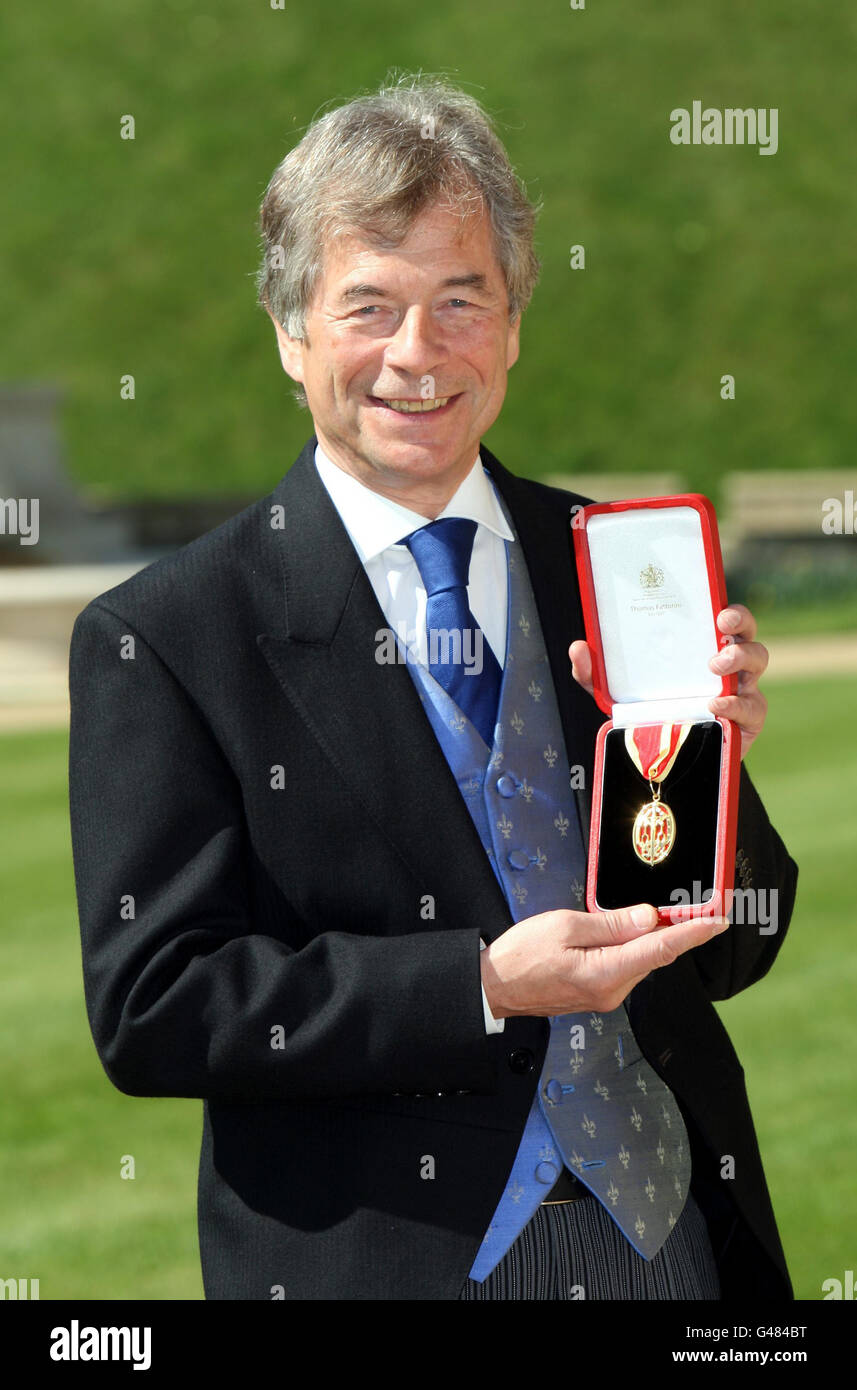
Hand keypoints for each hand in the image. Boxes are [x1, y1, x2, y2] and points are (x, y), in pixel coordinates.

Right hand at [479, 903, 728, 1017]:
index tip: (719, 921)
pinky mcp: (599, 994)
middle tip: (693, 904)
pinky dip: (634, 948)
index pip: (660, 950)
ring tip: (654, 913)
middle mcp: (612, 991)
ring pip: (641, 961)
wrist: (495, 987)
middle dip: (673, 929)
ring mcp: (606, 996)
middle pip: (654, 955)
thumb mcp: (566, 926)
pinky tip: (629, 932)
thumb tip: (649, 918)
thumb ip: (612, 924)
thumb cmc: (522, 954)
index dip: (693, 934)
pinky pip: (626, 967)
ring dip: (651, 938)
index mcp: (604, 973)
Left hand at [569, 603, 768, 759]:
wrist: (665, 763)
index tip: (717, 608)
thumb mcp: (617, 693)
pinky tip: (714, 705)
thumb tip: (578, 646)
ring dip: (741, 658)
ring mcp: (742, 692)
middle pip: (749, 634)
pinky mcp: (746, 722)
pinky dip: (734, 704)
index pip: (725, 620)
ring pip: (758, 663)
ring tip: (715, 665)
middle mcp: (728, 667)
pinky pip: (751, 708)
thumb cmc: (649, 714)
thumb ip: (595, 673)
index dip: (729, 610)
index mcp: (703, 649)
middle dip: (742, 624)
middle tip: (721, 628)